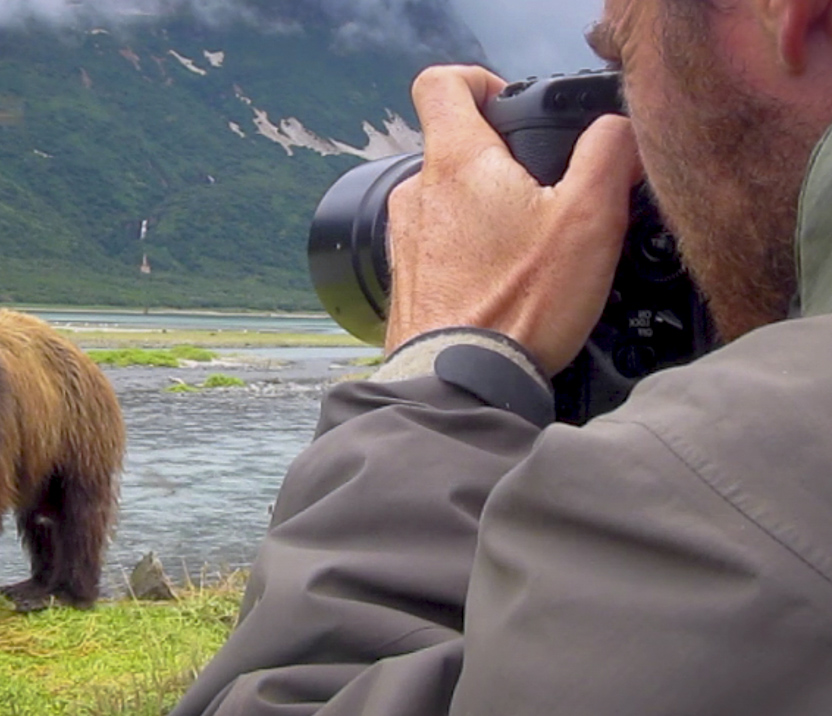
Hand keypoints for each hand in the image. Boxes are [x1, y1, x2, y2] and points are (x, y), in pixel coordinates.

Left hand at [385, 65, 642, 375]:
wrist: (460, 381)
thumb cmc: (519, 306)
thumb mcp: (590, 219)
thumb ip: (609, 154)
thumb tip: (618, 128)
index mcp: (456, 160)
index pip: (442, 83)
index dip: (480, 81)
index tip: (510, 105)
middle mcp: (417, 192)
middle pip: (455, 148)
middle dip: (502, 163)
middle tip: (546, 197)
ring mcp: (405, 238)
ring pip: (449, 202)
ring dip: (487, 214)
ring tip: (528, 251)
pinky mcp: (406, 280)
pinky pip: (440, 247)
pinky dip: (469, 254)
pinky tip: (502, 286)